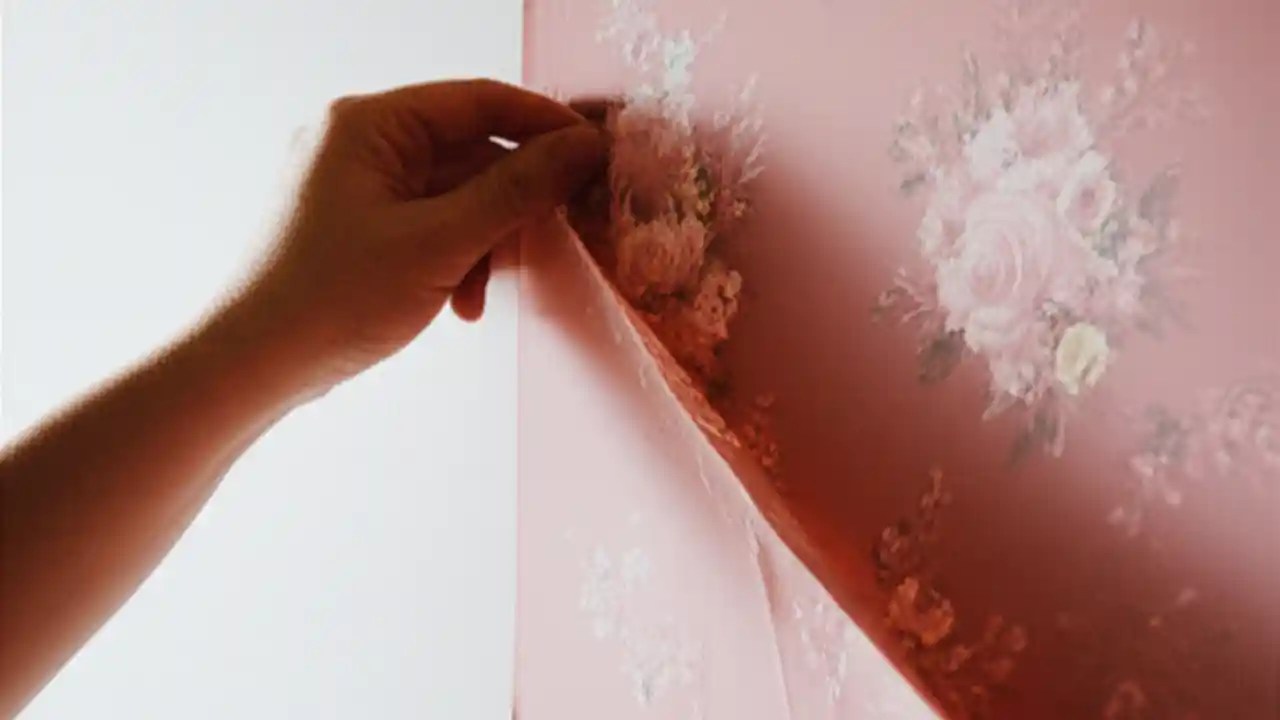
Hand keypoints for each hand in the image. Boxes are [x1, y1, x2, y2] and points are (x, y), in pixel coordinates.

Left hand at [229, 78, 607, 391]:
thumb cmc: (330, 299)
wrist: (252, 367)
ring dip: (484, 244)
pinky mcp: (356, 226)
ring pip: (455, 197)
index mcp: (368, 123)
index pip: (479, 100)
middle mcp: (359, 142)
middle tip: (547, 243)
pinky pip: (429, 225)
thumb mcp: (439, 242)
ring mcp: (355, 186)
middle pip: (470, 154)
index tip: (595, 156)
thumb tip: (582, 148)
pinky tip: (460, 305)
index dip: (544, 125)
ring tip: (482, 292)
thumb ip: (517, 190)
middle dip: (509, 206)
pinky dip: (455, 260)